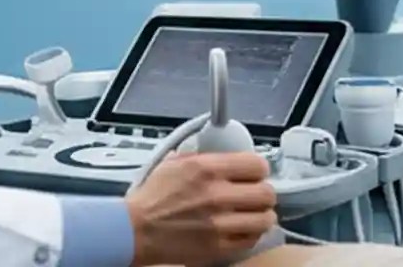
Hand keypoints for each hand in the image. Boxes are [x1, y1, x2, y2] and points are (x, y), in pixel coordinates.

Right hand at [124, 151, 277, 266]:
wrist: (135, 229)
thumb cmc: (152, 198)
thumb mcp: (174, 163)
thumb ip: (205, 157)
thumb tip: (228, 154)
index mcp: (205, 168)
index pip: (256, 165)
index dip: (258, 169)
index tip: (255, 173)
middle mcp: (216, 195)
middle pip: (266, 193)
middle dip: (263, 192)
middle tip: (255, 193)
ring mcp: (219, 224)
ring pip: (265, 219)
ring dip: (261, 215)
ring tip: (252, 213)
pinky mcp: (218, 247)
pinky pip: (251, 239)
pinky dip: (250, 233)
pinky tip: (241, 228)